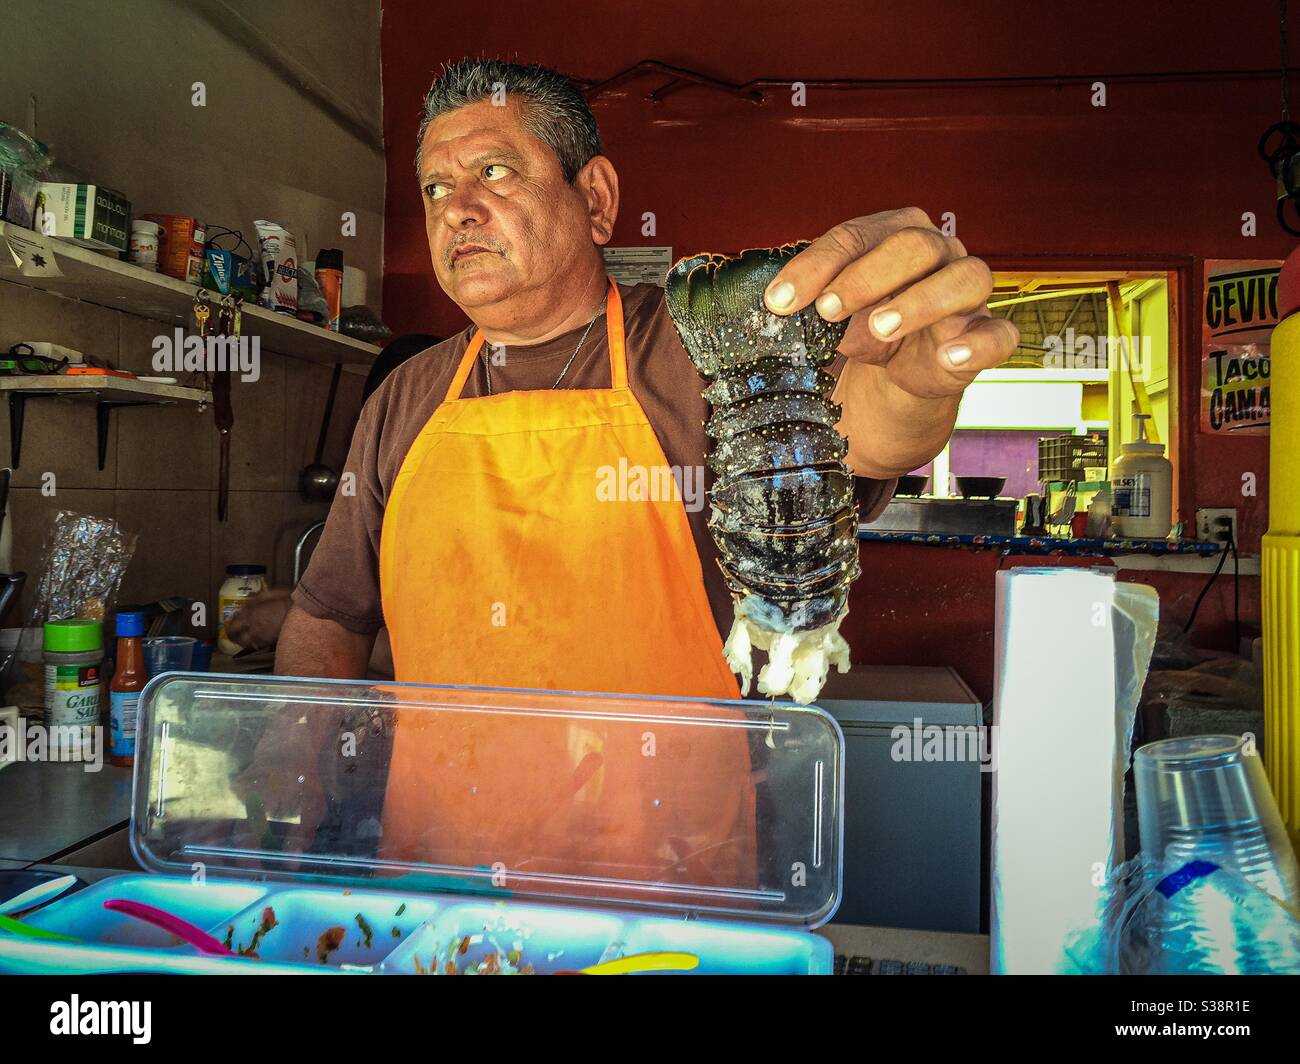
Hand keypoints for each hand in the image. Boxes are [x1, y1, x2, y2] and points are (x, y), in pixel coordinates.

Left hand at [224, 587, 292, 650]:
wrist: (303, 613)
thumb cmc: (289, 600)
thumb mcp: (270, 593)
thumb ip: (256, 598)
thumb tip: (247, 600)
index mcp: (251, 613)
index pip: (233, 623)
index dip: (230, 624)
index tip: (230, 622)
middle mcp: (253, 627)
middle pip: (234, 636)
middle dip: (231, 635)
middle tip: (231, 633)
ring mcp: (261, 636)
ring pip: (244, 643)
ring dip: (241, 640)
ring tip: (241, 639)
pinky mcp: (270, 643)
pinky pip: (256, 646)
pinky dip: (253, 644)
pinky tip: (255, 641)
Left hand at [764, 209, 1018, 476]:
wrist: (900, 375)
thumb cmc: (868, 326)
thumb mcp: (833, 314)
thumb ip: (810, 303)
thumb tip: (776, 307)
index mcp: (896, 235)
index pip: (856, 236)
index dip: (816, 265)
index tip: (781, 300)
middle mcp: (939, 253)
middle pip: (914, 245)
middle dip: (866, 276)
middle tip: (827, 310)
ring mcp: (969, 294)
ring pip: (964, 278)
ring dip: (919, 302)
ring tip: (879, 329)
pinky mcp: (986, 335)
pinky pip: (999, 333)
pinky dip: (978, 344)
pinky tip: (949, 356)